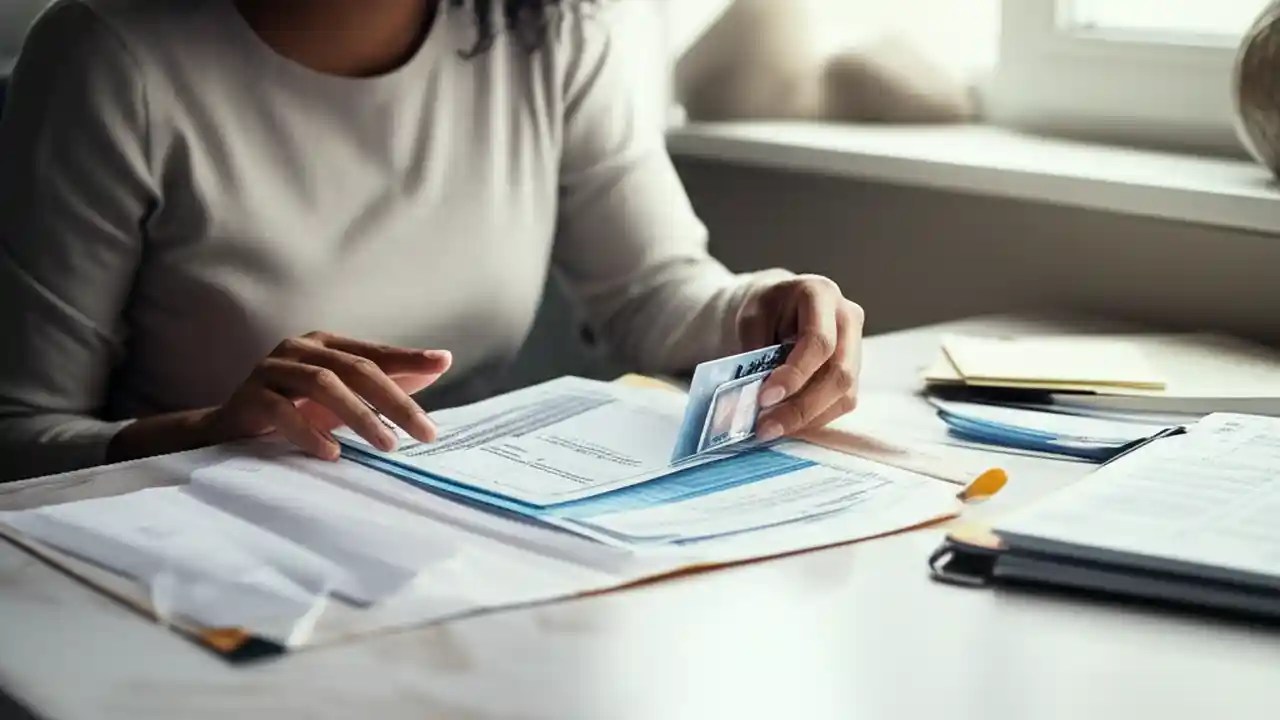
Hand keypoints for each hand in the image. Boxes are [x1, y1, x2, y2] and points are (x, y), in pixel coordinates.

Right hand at [202, 331, 451, 459]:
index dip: (408, 358)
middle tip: (425, 432)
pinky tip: (332, 452)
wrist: (231, 430)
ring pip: (322, 384)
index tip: (442, 363)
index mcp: (326, 344)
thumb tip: (440, 364)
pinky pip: (282, 411)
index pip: (374, 353)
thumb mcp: (345, 398)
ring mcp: (272, 369)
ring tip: (388, 445)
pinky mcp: (249, 396)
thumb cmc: (296, 409)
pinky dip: (309, 432)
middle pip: (355, 369)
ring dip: (360, 416)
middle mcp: (300, 349)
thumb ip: (389, 382)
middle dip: (394, 401)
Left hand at [736, 275, 863, 441]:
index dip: (794, 374)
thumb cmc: (763, 309)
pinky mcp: (854, 370)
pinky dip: (814, 419)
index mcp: (821, 294)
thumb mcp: (750, 318)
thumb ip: (756, 352)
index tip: (765, 398)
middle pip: (839, 373)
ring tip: (772, 429)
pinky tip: (787, 424)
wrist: (778, 305)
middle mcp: (847, 318)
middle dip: (802, 407)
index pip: (819, 342)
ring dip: (808, 418)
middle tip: (766, 427)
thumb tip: (754, 398)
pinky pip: (842, 402)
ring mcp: (856, 345)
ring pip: (845, 393)